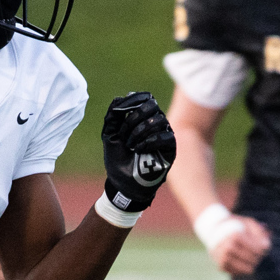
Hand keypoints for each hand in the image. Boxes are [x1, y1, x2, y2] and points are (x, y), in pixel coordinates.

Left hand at [99, 91, 176, 212]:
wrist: (123, 182)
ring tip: (131, 145)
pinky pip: (164, 136)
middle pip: (152, 105)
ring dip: (140, 132)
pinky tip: (139, 150)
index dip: (133, 101)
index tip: (121, 114)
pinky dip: (149, 141)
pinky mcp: (170, 147)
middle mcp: (156, 122)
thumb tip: (121, 98)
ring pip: (158, 119)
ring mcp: (164, 134)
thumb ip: (113, 115)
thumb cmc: (117, 159)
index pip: (145, 97)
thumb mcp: (110, 134)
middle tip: (124, 134)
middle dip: (134, 118)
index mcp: (143, 116)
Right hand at [193, 204, 271, 274]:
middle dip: (258, 257)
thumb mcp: (248, 223)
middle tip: (259, 255)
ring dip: (252, 266)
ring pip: (246, 268)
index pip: (257, 249)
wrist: (214, 229)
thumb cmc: (236, 226)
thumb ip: (260, 232)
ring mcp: (222, 257)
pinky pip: (237, 273)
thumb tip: (267, 246)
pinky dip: (242, 270)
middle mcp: (227, 246)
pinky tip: (244, 264)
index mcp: (235, 235)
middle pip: (252, 259)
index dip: (263, 250)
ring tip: (253, 262)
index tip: (264, 247)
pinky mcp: (220, 266)